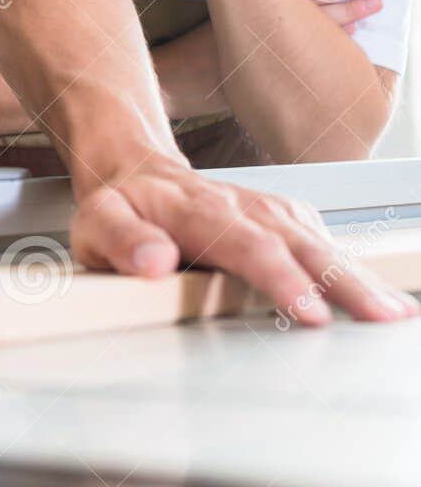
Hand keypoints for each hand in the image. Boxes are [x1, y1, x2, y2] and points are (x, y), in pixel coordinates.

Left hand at [69, 149, 417, 324]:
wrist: (134, 168)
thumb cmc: (120, 206)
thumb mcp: (96, 222)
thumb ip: (122, 241)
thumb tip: (153, 261)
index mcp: (197, 211)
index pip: (248, 246)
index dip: (282, 278)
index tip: (311, 311)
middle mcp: (242, 206)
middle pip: (299, 243)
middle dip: (343, 282)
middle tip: (379, 317)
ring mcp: (267, 209)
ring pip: (320, 242)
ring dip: (360, 277)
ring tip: (395, 314)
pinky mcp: (283, 218)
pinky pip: (323, 241)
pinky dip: (354, 267)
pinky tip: (377, 294)